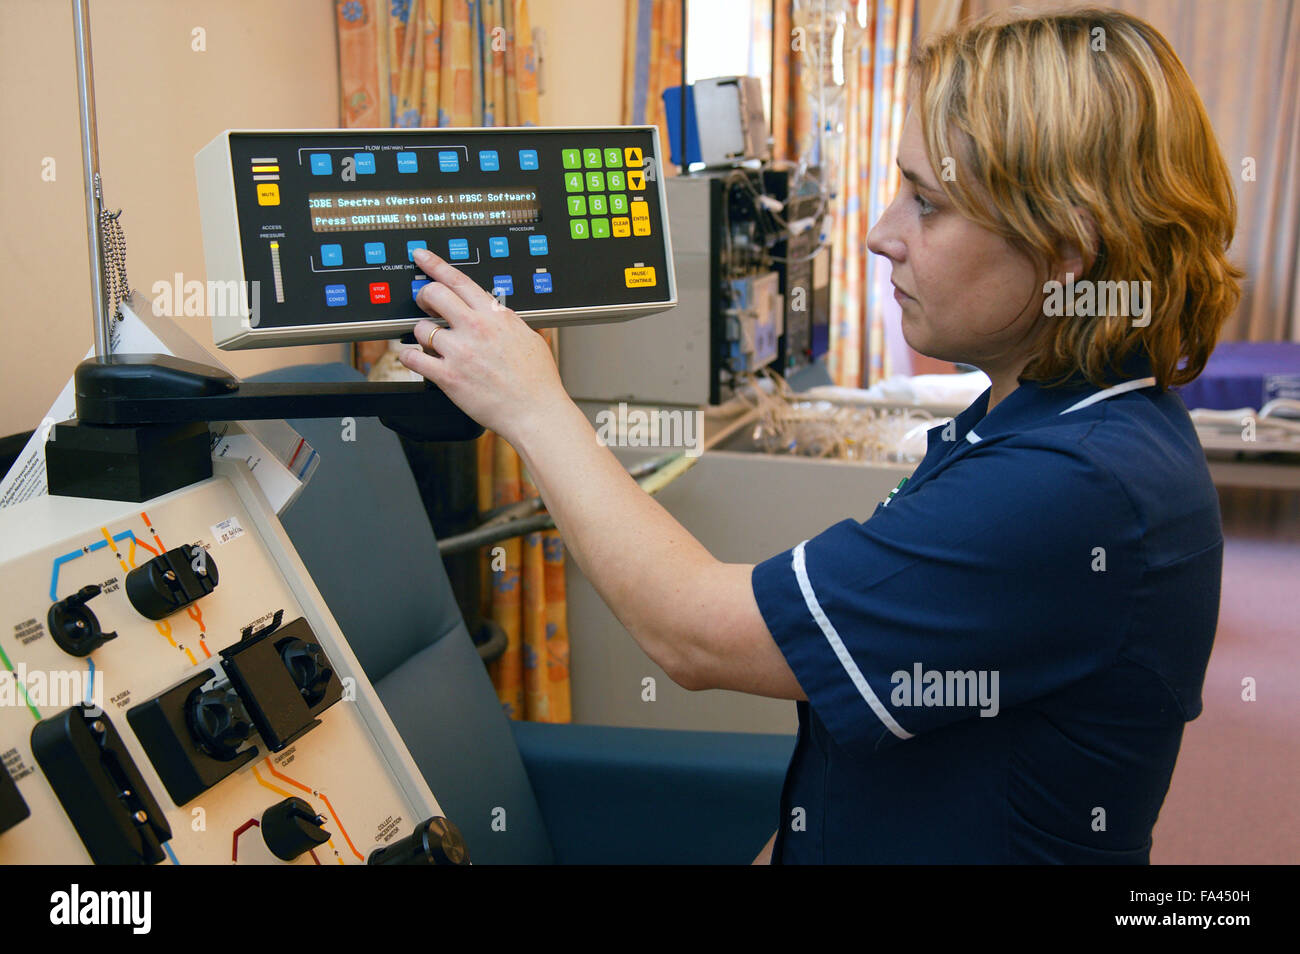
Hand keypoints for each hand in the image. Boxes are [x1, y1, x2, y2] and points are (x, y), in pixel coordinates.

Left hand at [399, 247, 569, 441]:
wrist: (536, 411)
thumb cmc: (537, 380)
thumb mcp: (528, 337)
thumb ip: (506, 321)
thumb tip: (496, 312)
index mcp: (495, 315)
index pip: (458, 280)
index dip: (435, 264)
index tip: (421, 257)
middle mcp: (475, 328)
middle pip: (433, 295)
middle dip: (424, 296)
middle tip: (425, 304)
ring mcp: (459, 352)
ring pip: (421, 329)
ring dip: (422, 334)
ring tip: (432, 344)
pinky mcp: (448, 377)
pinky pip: (413, 358)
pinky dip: (409, 357)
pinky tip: (416, 358)